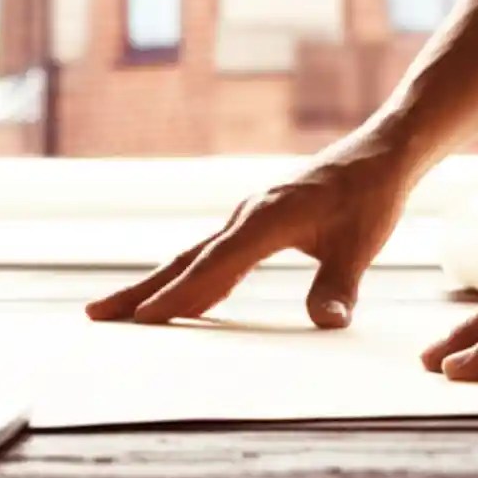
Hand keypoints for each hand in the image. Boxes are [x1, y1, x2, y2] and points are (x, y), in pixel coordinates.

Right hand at [85, 129, 412, 328]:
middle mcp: (248, 214)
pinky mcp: (259, 219)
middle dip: (141, 290)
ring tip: (121, 311)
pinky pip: (216, 252)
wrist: (382, 153)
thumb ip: (339, 287)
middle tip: (95, 315)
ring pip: (195, 254)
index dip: (179, 295)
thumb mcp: (362, 246)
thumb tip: (326, 324)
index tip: (142, 320)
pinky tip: (189, 299)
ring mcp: (250, 215)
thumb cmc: (371, 197)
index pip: (214, 264)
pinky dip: (193, 275)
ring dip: (159, 283)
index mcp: (266, 218)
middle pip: (186, 258)